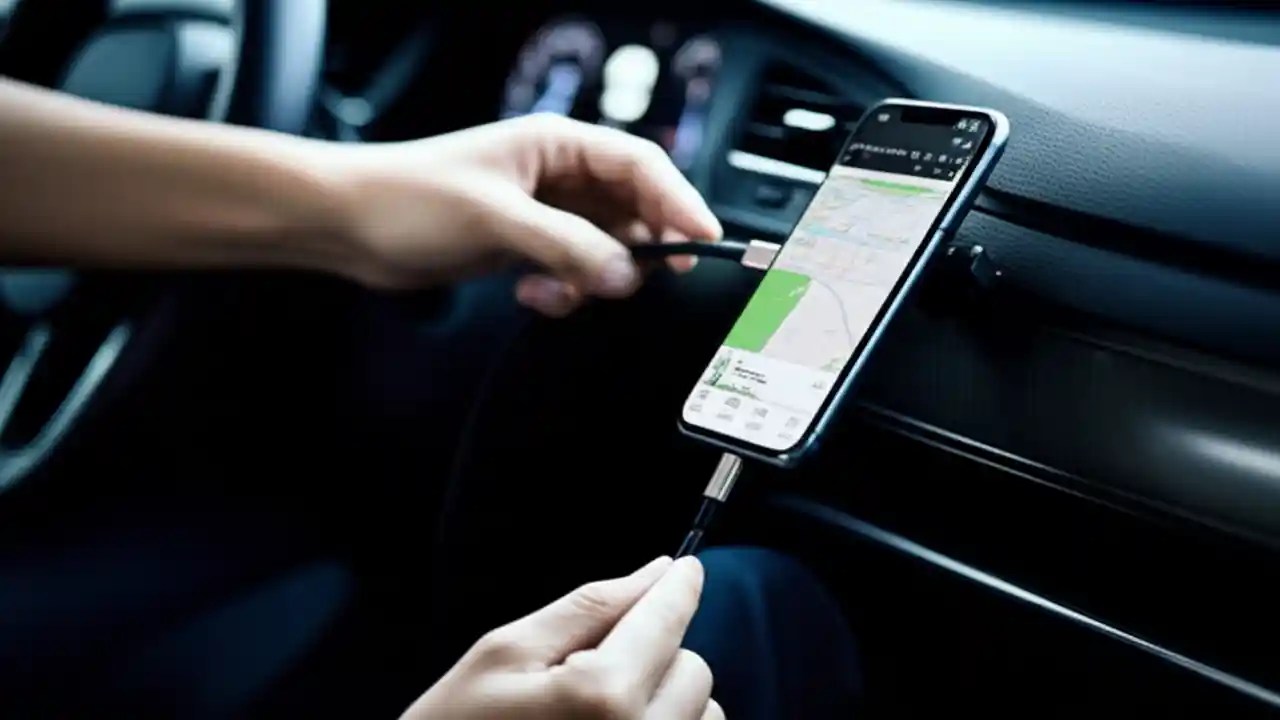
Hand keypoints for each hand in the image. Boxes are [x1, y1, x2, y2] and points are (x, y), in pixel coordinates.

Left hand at [326, 114, 722, 315]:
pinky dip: (565, 291)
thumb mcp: (496, 218)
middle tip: (645, 279)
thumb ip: (566, 246)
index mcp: (556, 145)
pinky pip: (575, 272)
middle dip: (639, 249)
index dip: (679, 201)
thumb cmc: (408, 199)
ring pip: (607, 249)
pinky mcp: (528, 248)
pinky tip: (529, 294)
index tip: (703, 240)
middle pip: (633, 211)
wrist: (348, 226)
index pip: (641, 166)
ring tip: (553, 289)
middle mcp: (558, 176)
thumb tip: (625, 273)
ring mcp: (545, 214)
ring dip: (593, 278)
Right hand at [400, 556, 721, 719]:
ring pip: (703, 713)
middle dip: (655, 653)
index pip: (667, 621)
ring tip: (602, 710)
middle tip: (596, 664)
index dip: (677, 588)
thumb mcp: (507, 652)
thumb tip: (658, 571)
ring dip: (668, 699)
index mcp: (601, 696)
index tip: (686, 570)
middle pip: (693, 668)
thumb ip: (589, 607)